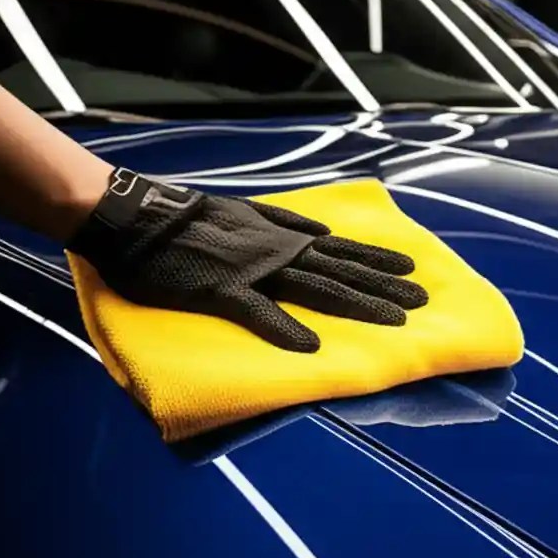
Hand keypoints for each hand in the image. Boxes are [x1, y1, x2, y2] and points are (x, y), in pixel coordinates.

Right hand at [67, 169, 427, 351]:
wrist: (135, 216)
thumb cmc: (185, 217)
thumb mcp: (243, 211)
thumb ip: (282, 222)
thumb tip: (319, 232)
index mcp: (280, 235)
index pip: (339, 249)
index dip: (376, 260)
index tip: (410, 268)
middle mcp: (277, 250)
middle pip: (341, 270)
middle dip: (384, 286)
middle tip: (422, 301)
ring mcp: (253, 270)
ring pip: (317, 288)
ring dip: (358, 304)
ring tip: (394, 320)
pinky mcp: (222, 291)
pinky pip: (258, 313)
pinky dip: (285, 328)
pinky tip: (311, 347)